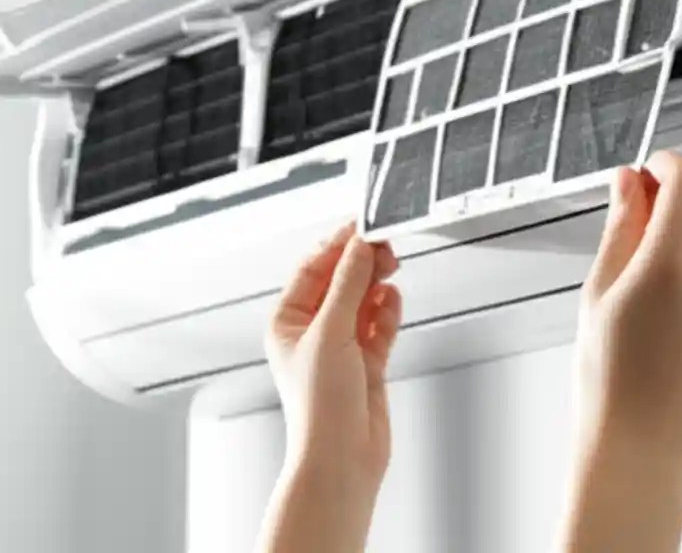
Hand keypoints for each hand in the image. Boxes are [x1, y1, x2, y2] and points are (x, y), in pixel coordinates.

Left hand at [257, 222, 401, 552]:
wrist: (342, 457)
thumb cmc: (318, 408)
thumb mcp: (331, 333)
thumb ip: (350, 285)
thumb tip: (359, 247)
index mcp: (287, 321)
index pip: (313, 268)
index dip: (338, 244)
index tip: (362, 224)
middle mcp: (312, 332)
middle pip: (341, 281)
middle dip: (362, 261)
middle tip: (384, 244)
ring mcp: (341, 347)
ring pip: (363, 299)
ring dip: (377, 282)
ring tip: (391, 267)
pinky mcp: (367, 362)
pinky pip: (380, 324)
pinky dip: (388, 311)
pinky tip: (393, 300)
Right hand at [557, 151, 681, 552]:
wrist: (637, 449)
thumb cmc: (604, 379)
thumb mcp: (597, 292)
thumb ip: (620, 228)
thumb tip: (628, 182)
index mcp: (671, 264)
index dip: (668, 164)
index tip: (646, 170)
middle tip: (646, 202)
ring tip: (641, 264)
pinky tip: (658, 311)